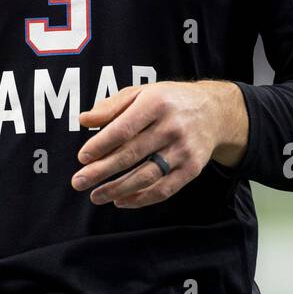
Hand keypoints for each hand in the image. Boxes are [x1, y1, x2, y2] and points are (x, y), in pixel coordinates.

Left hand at [70, 80, 246, 208]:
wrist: (214, 111)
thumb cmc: (168, 101)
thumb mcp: (141, 93)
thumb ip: (111, 106)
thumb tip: (84, 120)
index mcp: (156, 104)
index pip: (123, 128)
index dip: (101, 144)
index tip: (82, 157)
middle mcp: (171, 127)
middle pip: (131, 154)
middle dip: (101, 171)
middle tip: (78, 182)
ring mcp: (183, 150)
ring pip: (146, 176)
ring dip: (117, 189)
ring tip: (96, 196)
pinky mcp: (192, 168)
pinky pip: (164, 189)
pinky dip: (141, 198)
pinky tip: (121, 200)